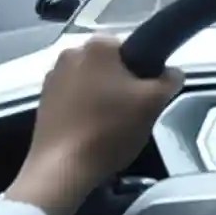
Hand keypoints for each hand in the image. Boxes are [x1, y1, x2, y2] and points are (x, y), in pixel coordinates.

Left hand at [5, 35, 183, 214]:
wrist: (63, 169)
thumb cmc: (109, 130)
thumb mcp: (153, 103)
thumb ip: (170, 80)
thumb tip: (172, 72)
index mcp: (98, 45)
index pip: (132, 47)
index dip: (144, 71)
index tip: (147, 96)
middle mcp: (70, 53)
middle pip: (109, 65)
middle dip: (122, 84)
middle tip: (133, 113)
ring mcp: (52, 77)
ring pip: (90, 82)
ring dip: (102, 97)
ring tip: (111, 127)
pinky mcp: (42, 102)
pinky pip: (72, 99)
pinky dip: (83, 111)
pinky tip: (91, 133)